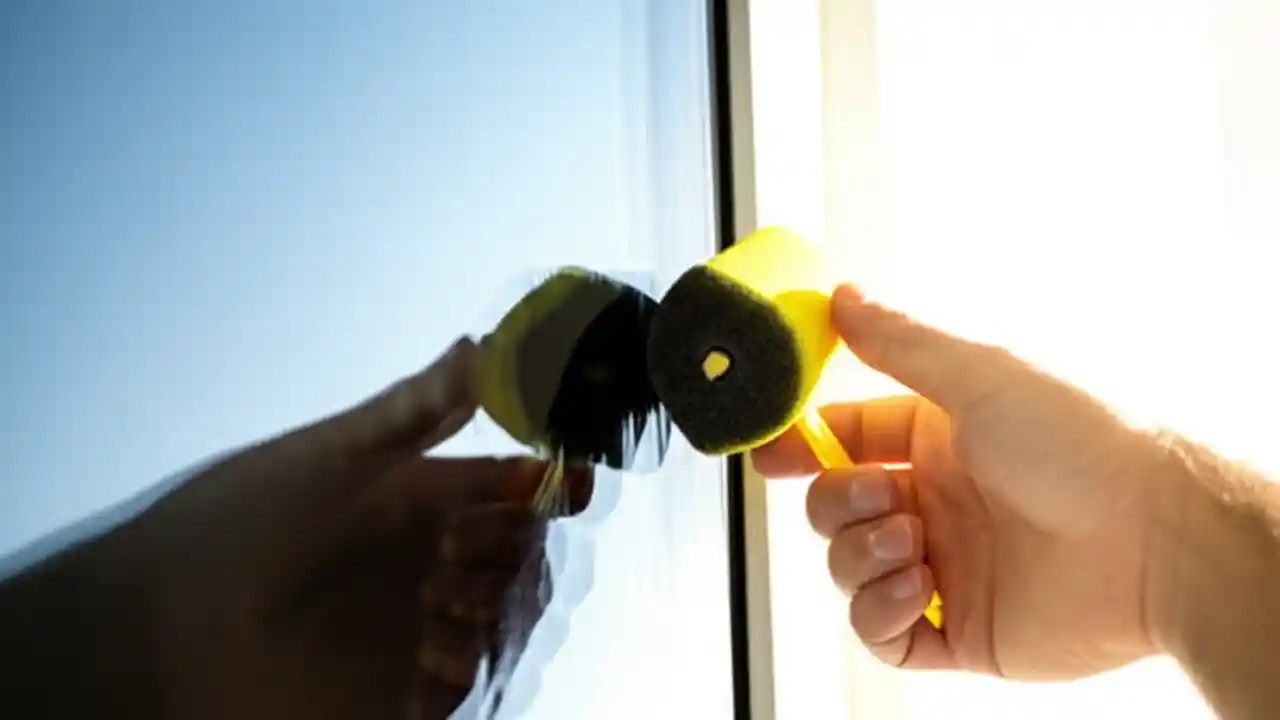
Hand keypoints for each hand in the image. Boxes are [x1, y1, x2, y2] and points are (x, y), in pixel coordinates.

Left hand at [114, 338, 590, 717]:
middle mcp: (429, 562)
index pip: (512, 489)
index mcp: (420, 500)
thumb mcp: (333, 453)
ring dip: (500, 606)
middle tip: (478, 548)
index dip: (549, 484)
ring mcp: (420, 630)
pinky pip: (472, 683)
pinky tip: (431, 648)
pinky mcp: (406, 695)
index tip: (569, 483)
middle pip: (525, 556)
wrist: (160, 625)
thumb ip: (415, 407)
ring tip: (447, 599)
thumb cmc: (239, 524)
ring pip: (510, 620)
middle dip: (525, 548)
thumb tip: (484, 340)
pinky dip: (470, 665)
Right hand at [753, 286, 1168, 678]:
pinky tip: (919, 585)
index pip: (845, 438)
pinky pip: (880, 635)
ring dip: (859, 556)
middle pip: (834, 505)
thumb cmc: (1082, 443)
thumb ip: (898, 341)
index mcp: (939, 438)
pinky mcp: (958, 629)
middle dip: (839, 502)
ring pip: (847, 568)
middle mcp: (938, 500)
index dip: (802, 445)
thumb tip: (841, 297)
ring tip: (912, 546)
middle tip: (887, 496)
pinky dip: (879, 611)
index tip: (772, 452)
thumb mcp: (979, 374)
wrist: (1156, 539)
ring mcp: (946, 566)